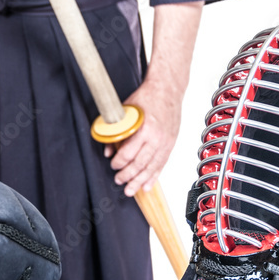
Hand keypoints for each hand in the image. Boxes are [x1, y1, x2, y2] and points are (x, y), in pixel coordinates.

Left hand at [105, 74, 180, 195]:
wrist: (168, 89)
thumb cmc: (146, 97)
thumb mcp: (126, 111)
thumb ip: (116, 131)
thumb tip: (107, 150)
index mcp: (145, 129)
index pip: (128, 153)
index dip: (118, 163)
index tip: (113, 165)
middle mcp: (157, 138)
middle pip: (140, 164)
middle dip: (127, 176)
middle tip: (119, 180)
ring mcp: (166, 143)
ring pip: (151, 168)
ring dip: (140, 181)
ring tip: (131, 190)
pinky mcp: (170, 144)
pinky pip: (161, 165)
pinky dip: (154, 177)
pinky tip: (147, 186)